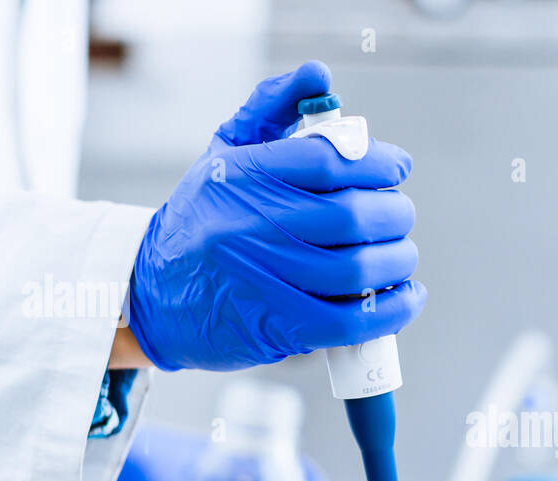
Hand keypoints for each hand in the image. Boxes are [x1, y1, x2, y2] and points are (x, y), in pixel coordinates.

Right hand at [126, 61, 426, 371]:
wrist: (152, 295)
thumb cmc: (204, 218)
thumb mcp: (226, 154)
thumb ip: (272, 108)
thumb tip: (320, 76)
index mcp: (243, 175)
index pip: (329, 160)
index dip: (377, 163)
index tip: (397, 168)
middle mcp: (251, 224)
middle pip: (352, 215)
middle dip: (394, 215)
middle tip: (400, 216)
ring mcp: (264, 278)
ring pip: (357, 269)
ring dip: (398, 262)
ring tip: (401, 256)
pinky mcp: (276, 326)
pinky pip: (349, 320)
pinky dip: (391, 310)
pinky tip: (404, 296)